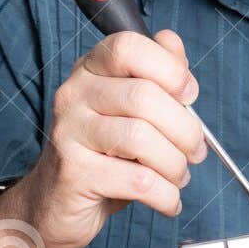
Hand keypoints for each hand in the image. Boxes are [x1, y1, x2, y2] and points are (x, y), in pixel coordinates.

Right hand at [0, 29, 205, 247]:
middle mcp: (73, 94)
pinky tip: (168, 200)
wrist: (53, 204)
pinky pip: (137, 180)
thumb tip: (172, 42)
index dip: (169, 68)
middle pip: (144, 96)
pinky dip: (165, 195)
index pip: (127, 47)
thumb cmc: (101, 156)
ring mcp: (68, 132)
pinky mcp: (73, 172)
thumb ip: (155, 76)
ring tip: (178, 177)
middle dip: (185, 129)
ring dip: (175, 164)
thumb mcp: (130, 112)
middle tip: (195, 151)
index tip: (189, 95)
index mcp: (90, 71)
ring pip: (141, 138)